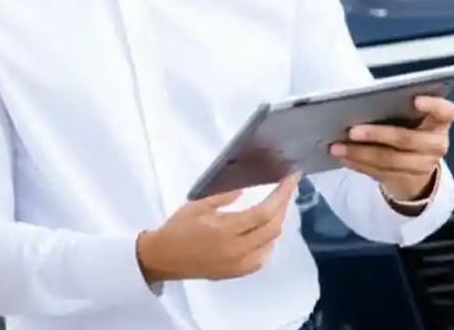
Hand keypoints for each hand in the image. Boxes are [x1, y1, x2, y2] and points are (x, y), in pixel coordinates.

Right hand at [136, 173, 299, 282]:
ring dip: (278, 223)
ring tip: (276, 207)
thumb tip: (245, 190)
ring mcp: (238, 264)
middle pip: (273, 228)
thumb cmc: (177, 229)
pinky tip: (265, 232)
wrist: (163, 258)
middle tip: (286, 189)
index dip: (281, 195)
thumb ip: (223, 197)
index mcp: (224, 229)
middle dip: (284, 206)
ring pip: (271, 243)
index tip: (290, 180)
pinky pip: (262, 258)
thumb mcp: (197, 206)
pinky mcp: (236, 273)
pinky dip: (269, 243)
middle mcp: (236, 249)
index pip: (263, 212)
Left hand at [330, 95, 453, 202]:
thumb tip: (359, 101)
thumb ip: (395, 109)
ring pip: (389, 161)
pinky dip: (358, 164)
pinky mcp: (406, 180)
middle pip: (407, 140)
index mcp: (440, 122)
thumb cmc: (408, 128)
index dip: (433, 105)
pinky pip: (379, 173)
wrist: (417, 168)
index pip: (445, 111)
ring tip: (337, 146)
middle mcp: (437, 144)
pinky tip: (343, 157)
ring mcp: (423, 166)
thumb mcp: (409, 118)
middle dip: (377, 135)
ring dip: (360, 153)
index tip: (415, 99)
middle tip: (352, 130)